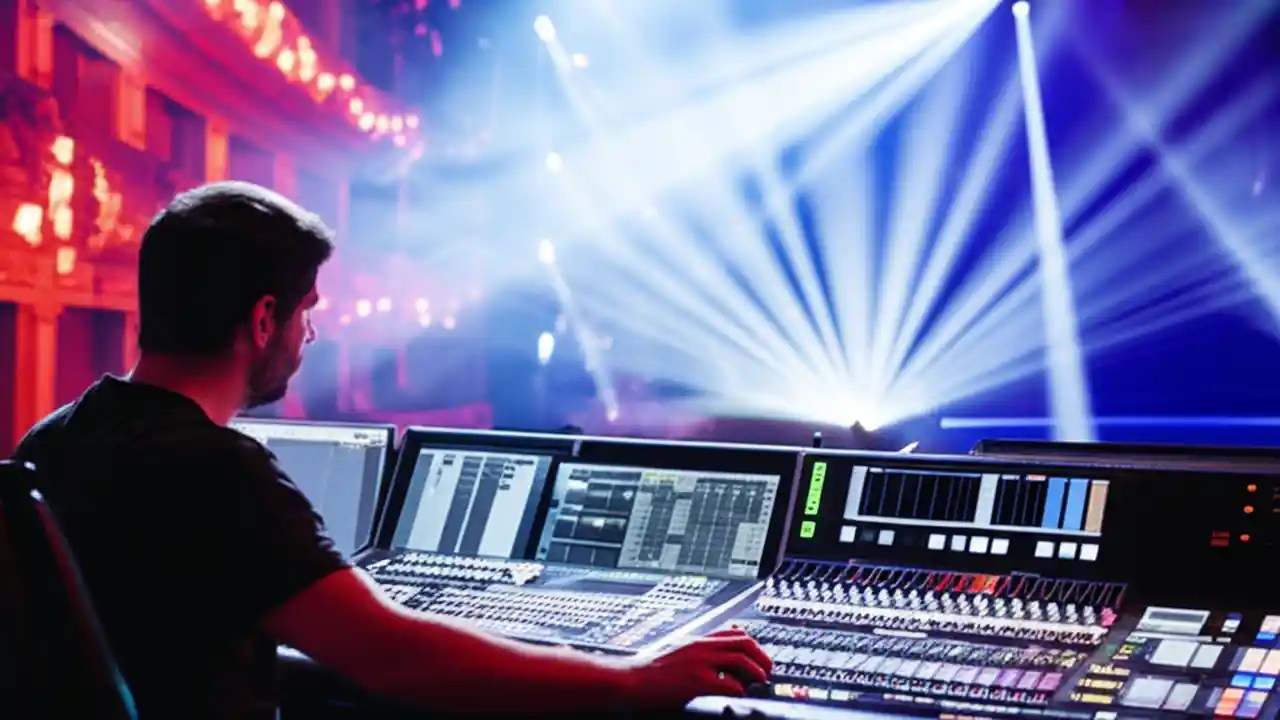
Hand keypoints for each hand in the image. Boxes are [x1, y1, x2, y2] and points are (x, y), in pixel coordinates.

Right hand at [620, 627, 772, 709]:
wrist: (629, 680)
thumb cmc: (649, 672)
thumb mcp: (675, 652)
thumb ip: (696, 652)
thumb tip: (716, 660)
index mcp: (696, 639)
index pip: (733, 632)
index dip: (752, 643)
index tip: (759, 654)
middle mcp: (700, 646)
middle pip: (743, 642)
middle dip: (761, 655)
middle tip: (767, 669)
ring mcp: (699, 662)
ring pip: (740, 659)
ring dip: (756, 671)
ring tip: (760, 681)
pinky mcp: (696, 681)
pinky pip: (728, 682)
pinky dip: (739, 689)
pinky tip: (738, 693)